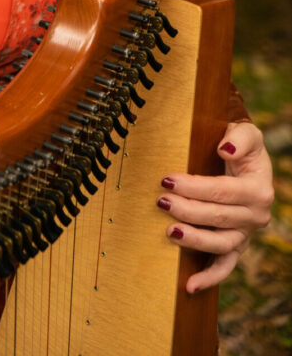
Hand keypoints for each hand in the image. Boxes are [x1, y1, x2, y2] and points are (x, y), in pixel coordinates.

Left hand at [156, 121, 273, 292]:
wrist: (244, 160)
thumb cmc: (240, 144)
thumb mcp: (245, 132)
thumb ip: (239, 137)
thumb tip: (226, 149)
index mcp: (258, 189)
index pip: (222, 191)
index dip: (194, 187)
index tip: (167, 179)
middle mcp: (256, 215)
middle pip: (218, 217)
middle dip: (186, 210)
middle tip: (160, 200)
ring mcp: (245, 234)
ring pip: (220, 244)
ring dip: (193, 240)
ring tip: (168, 231)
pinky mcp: (236, 246)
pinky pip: (225, 266)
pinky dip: (209, 278)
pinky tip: (189, 286)